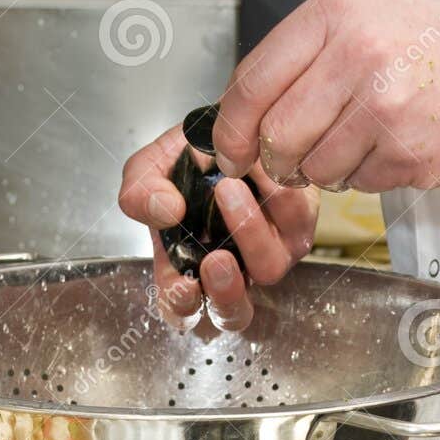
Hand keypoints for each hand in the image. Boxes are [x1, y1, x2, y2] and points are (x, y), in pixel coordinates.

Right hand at [118, 122, 318, 330]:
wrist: (234, 125)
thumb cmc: (189, 157)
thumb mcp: (150, 170)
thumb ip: (140, 194)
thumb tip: (165, 211)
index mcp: (188, 267)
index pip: (183, 310)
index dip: (183, 307)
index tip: (184, 285)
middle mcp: (231, 269)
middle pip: (233, 313)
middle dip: (225, 292)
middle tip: (216, 259)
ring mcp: (268, 254)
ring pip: (267, 268)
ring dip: (247, 232)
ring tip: (226, 187)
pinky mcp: (299, 225)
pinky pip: (293, 219)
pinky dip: (270, 190)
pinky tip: (253, 164)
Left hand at [211, 0, 439, 191]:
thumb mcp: (369, 18)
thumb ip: (304, 56)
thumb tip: (240, 114)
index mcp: (339, 13)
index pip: (251, 82)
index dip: (231, 128)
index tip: (231, 149)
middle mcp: (359, 54)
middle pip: (276, 135)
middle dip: (278, 159)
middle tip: (295, 157)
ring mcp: (386, 107)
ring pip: (314, 169)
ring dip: (326, 171)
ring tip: (360, 142)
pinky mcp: (410, 154)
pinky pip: (358, 184)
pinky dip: (367, 177)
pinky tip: (395, 147)